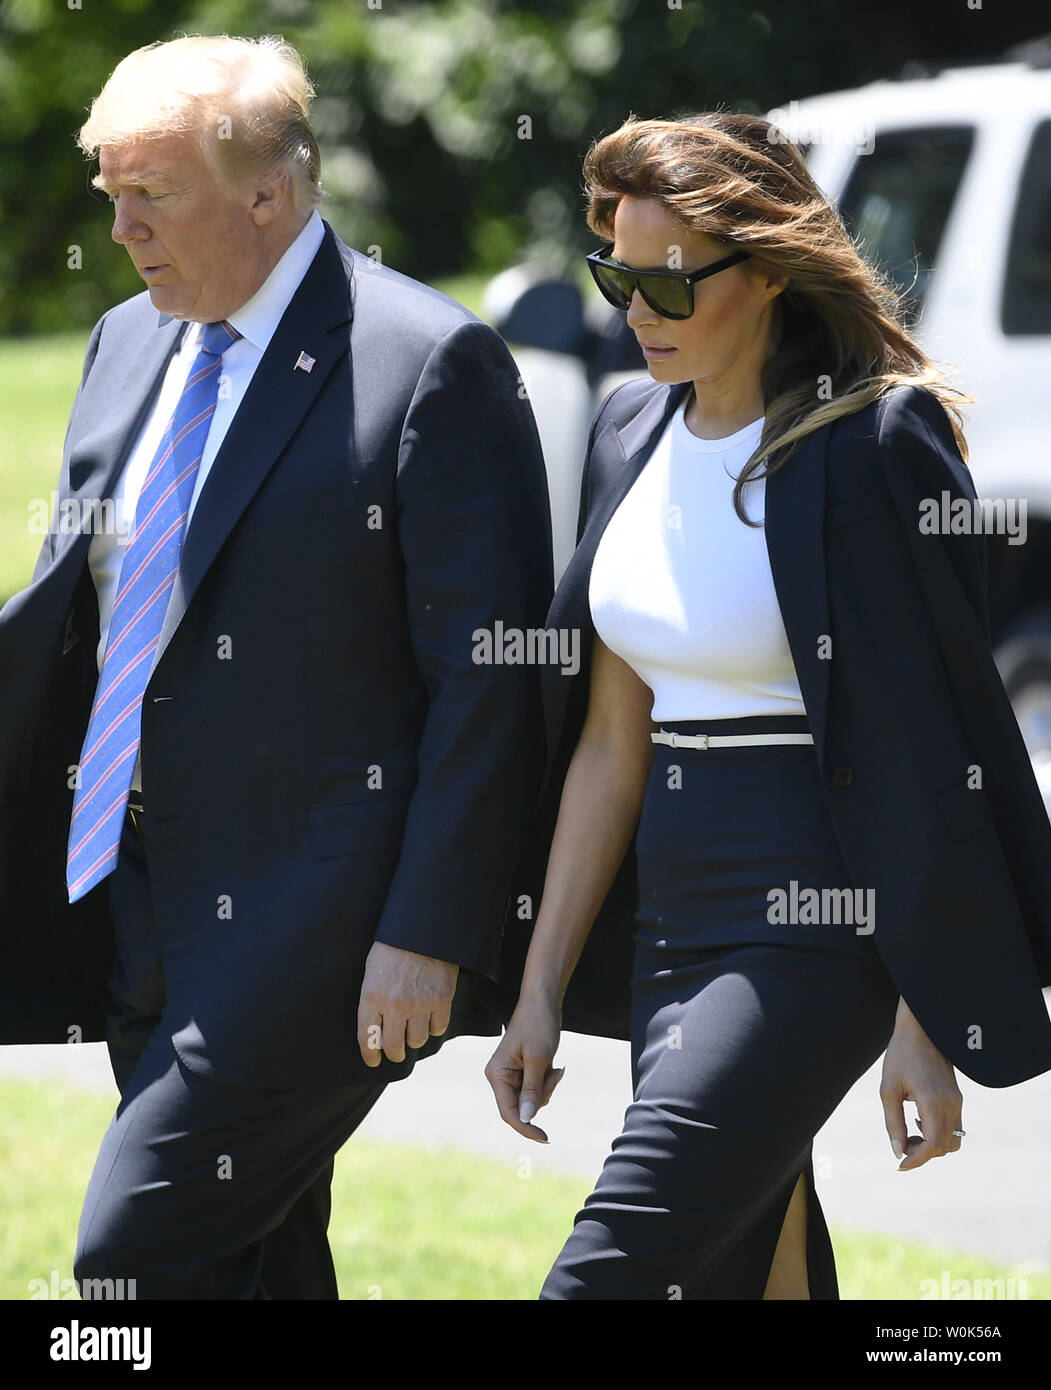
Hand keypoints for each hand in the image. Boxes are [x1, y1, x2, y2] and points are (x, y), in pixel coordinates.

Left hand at [357, 941, 458, 1066]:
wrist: (423, 929)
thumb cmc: (392, 948)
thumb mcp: (372, 972)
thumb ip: (372, 1000)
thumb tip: (375, 1028)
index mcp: (372, 996)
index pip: (368, 1038)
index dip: (370, 1055)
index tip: (373, 1060)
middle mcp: (395, 1005)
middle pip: (394, 1046)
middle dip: (394, 1053)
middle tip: (395, 1052)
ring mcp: (420, 1003)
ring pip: (417, 1040)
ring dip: (414, 1038)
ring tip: (413, 1029)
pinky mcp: (442, 999)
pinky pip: (438, 1028)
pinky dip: (434, 1027)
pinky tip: (430, 1018)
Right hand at [484, 993, 565, 1142]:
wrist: (542, 1003)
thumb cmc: (538, 1025)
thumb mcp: (539, 1059)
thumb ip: (532, 1090)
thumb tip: (526, 1119)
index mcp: (497, 1074)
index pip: (508, 1112)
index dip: (525, 1128)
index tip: (545, 1138)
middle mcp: (499, 1077)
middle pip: (522, 1107)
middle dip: (543, 1094)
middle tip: (555, 1073)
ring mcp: (510, 1075)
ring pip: (532, 1099)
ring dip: (548, 1086)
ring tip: (554, 1065)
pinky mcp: (522, 1072)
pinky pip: (537, 1089)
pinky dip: (548, 1081)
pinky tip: (554, 1065)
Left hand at [879, 1001, 963, 1170]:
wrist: (921, 1031)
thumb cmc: (901, 1056)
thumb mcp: (888, 1089)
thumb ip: (893, 1123)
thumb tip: (898, 1151)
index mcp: (933, 1102)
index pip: (932, 1146)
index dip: (917, 1160)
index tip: (900, 1165)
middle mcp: (952, 1105)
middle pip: (943, 1148)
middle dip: (922, 1154)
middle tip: (901, 1144)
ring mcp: (958, 1102)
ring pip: (953, 1141)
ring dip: (932, 1147)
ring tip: (909, 1134)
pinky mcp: (958, 1099)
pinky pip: (954, 1128)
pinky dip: (938, 1135)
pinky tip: (918, 1122)